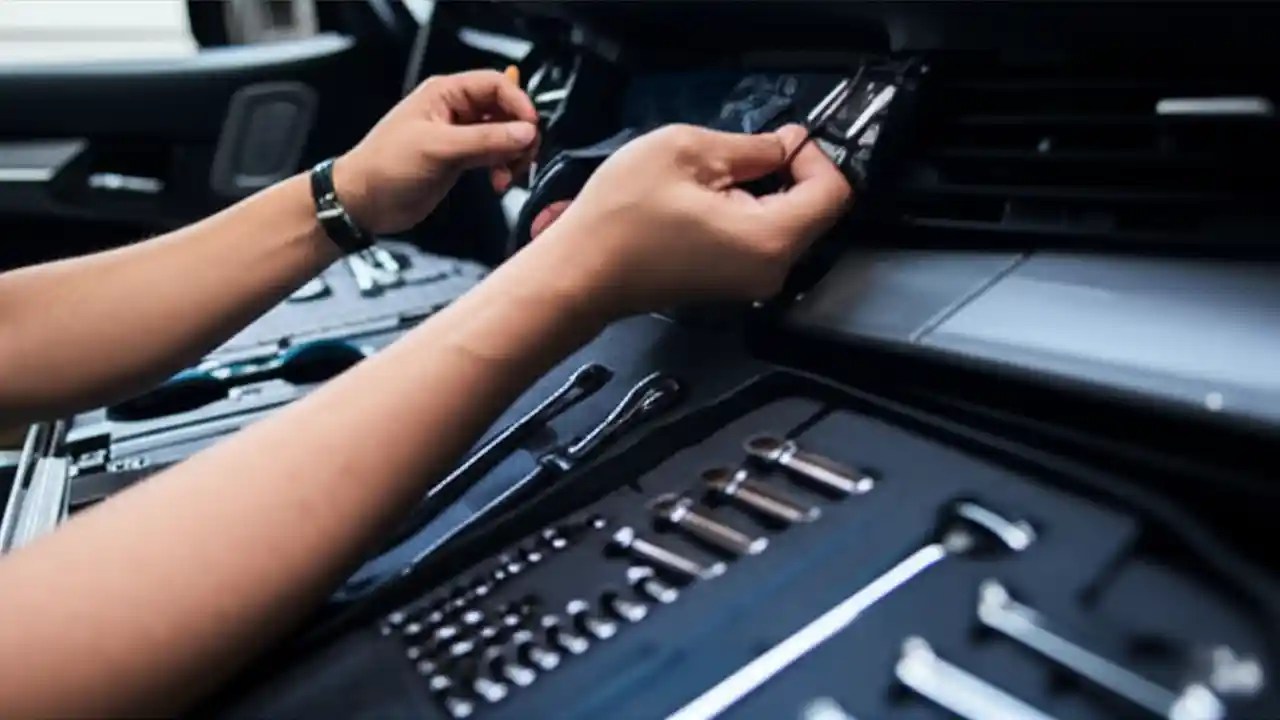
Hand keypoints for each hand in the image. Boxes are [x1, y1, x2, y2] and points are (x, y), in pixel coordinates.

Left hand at [334, 70, 538, 234]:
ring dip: (513, 155)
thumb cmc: (386, 166)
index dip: (519, 104)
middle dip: (519, 134)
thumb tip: (525, 132)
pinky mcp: (460, 160)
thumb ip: (485, 140)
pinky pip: (494, 156)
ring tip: (505, 176)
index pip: (497, 85)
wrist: (364, 202)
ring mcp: (459, 136)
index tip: (531, 129)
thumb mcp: (439, 148)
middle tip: (521, 158)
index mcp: (446, 94)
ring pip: (504, 136)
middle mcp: (455, 111)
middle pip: (506, 111)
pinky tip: (497, 182)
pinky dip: (502, 168)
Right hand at [528, 124, 851, 317]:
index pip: (833, 191)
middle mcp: (771, 271)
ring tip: (705, 181)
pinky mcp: (731, 284)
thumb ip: (750, 145)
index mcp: (769, 240)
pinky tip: (699, 203)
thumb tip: (784, 144)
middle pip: (812, 209)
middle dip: (784, 173)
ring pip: (784, 222)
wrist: (579, 274)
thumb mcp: (686, 151)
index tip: (776, 139)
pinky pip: (758, 239)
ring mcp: (751, 283)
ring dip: (758, 191)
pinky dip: (741, 212)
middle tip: (734, 153)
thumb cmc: (620, 218)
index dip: (812, 155)